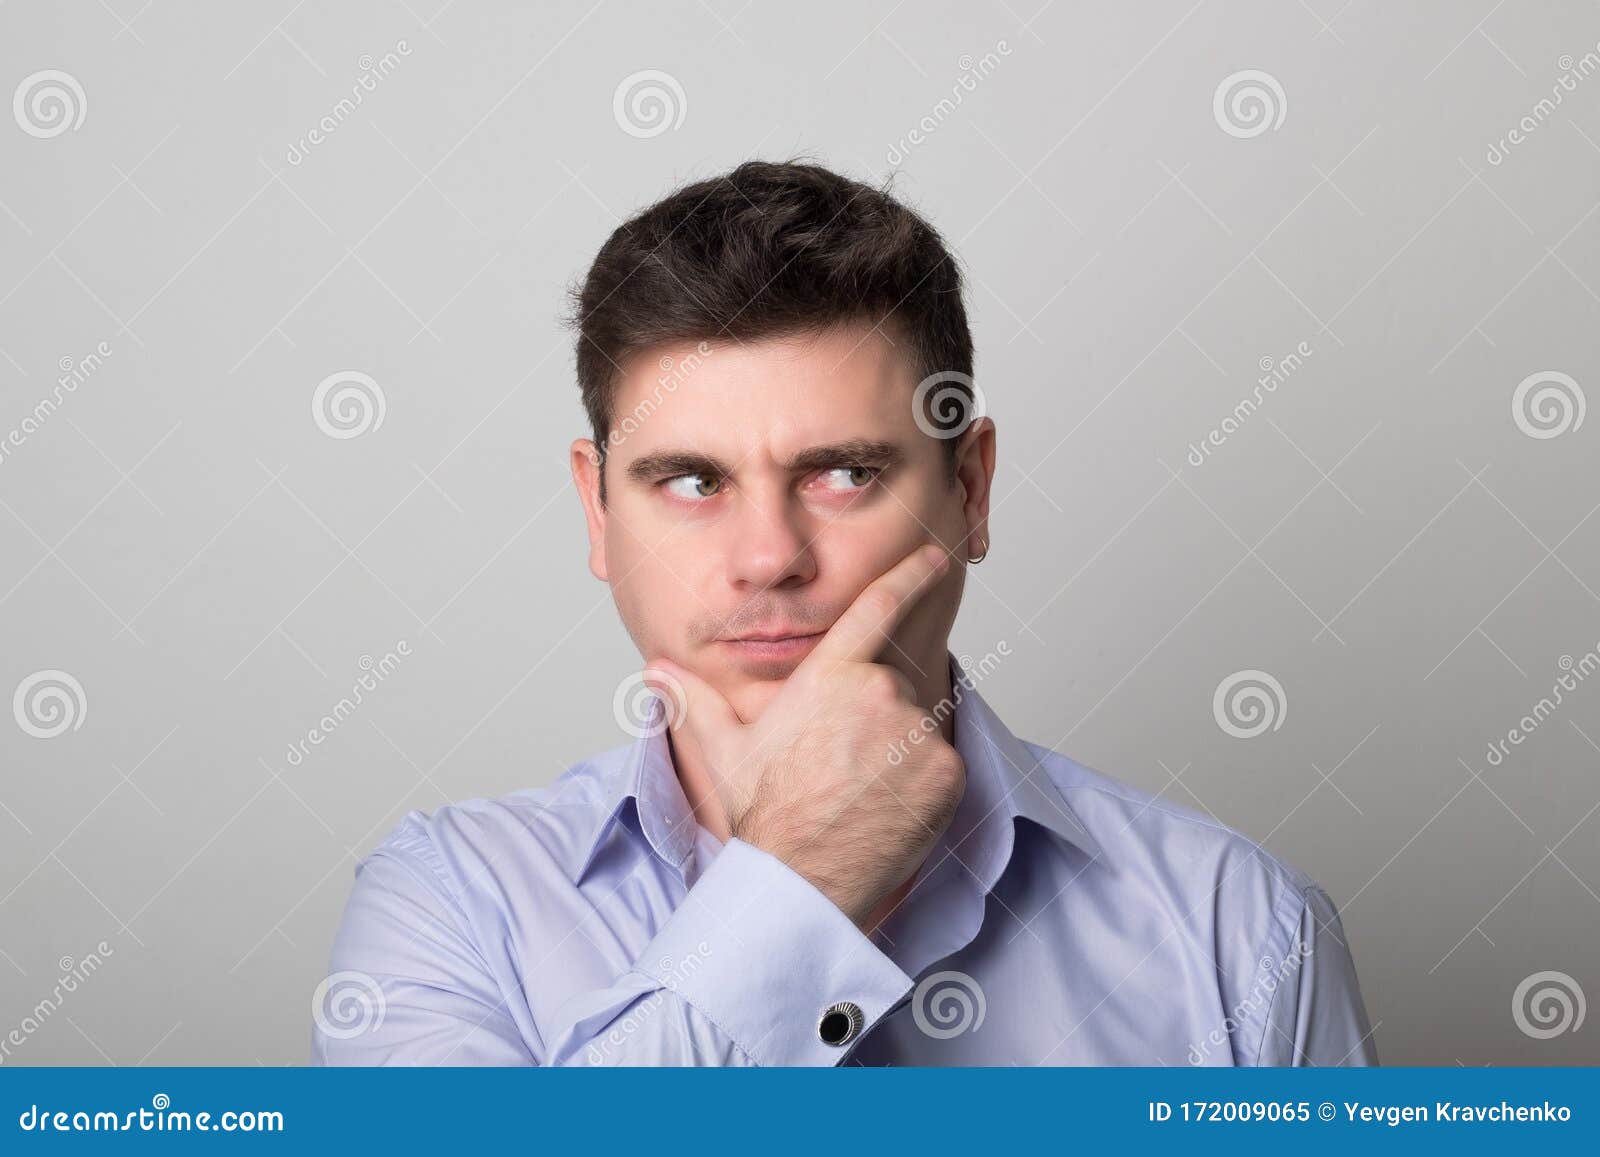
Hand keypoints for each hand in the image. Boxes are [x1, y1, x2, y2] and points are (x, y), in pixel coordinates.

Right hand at [641, 544, 964, 928]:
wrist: (801, 881)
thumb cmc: (764, 816)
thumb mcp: (725, 751)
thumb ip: (697, 701)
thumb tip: (657, 671)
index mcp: (830, 675)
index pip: (878, 608)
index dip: (912, 574)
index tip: (938, 555)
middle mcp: (879, 692)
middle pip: (890, 689)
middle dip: (872, 720)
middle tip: (842, 768)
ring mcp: (917, 733)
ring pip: (916, 730)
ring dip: (896, 754)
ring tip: (858, 794)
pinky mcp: (944, 773)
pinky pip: (939, 767)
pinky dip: (921, 785)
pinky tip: (885, 810)